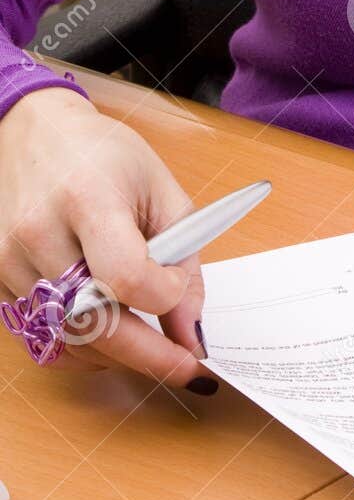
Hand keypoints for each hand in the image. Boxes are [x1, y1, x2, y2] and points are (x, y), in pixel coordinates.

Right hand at [0, 86, 212, 390]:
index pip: (126, 276)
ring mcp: (9, 258)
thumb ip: (184, 260)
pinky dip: (81, 347)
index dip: (163, 295)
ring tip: (147, 342)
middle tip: (183, 366)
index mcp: (88, 197)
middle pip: (94, 321)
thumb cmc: (105, 155)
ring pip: (68, 338)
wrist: (35, 133)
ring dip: (116, 353)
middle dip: (148, 355)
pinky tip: (107, 333)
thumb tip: (190, 332)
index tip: (178, 289)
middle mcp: (39, 231)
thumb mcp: (161, 190)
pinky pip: (41, 337)